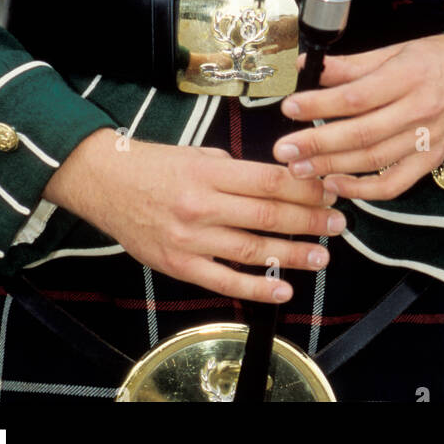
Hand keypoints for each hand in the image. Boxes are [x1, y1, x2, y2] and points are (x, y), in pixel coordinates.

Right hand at [43, 128, 344, 303]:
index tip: (330, 190)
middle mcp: (202, 205)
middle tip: (337, 224)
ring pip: (252, 250)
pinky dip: (257, 288)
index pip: (270, 180)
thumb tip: (279, 180)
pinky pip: (224, 281)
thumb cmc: (156, 164)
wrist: (105, 182)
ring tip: (322, 256)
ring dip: (293, 255)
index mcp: (210, 171)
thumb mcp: (199, 152)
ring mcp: (190, 238)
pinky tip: (283, 290)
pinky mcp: (179, 265)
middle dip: (309, 221)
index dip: (306, 187)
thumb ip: (236, 169)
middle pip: (268, 215)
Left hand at [272, 34, 443, 200]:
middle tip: (285, 150)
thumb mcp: (396, 50)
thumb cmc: (440, 58)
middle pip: (361, 133)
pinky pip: (395, 184)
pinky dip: (364, 190)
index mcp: (407, 76)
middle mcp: (418, 110)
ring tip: (299, 169)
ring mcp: (427, 139)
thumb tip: (309, 65)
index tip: (290, 108)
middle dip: (317, 144)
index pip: (356, 96)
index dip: (320, 104)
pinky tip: (337, 185)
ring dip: (332, 167)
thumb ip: (352, 64)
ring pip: (373, 160)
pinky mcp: (432, 160)